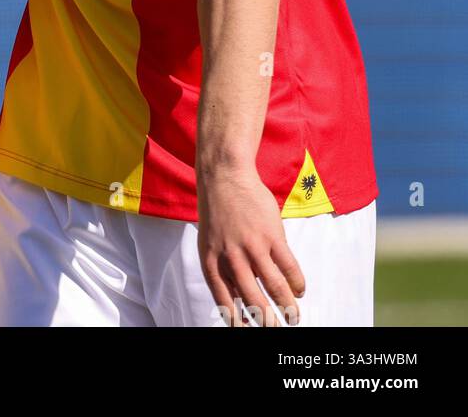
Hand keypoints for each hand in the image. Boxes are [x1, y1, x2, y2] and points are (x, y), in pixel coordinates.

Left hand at [198, 165, 304, 326]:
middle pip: (254, 302)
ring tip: (294, 316)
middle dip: (268, 322)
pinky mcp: (272, 235)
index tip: (250, 331)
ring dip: (288, 307)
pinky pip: (289, 268)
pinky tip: (299, 289)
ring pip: (276, 288)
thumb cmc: (218, 214)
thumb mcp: (210, 244)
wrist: (224, 176)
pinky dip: (297, 283)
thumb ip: (224, 272)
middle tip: (278, 330)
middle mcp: (230, 258)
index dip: (238, 323)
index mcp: (211, 262)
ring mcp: (252, 246)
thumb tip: (241, 307)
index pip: (225, 304)